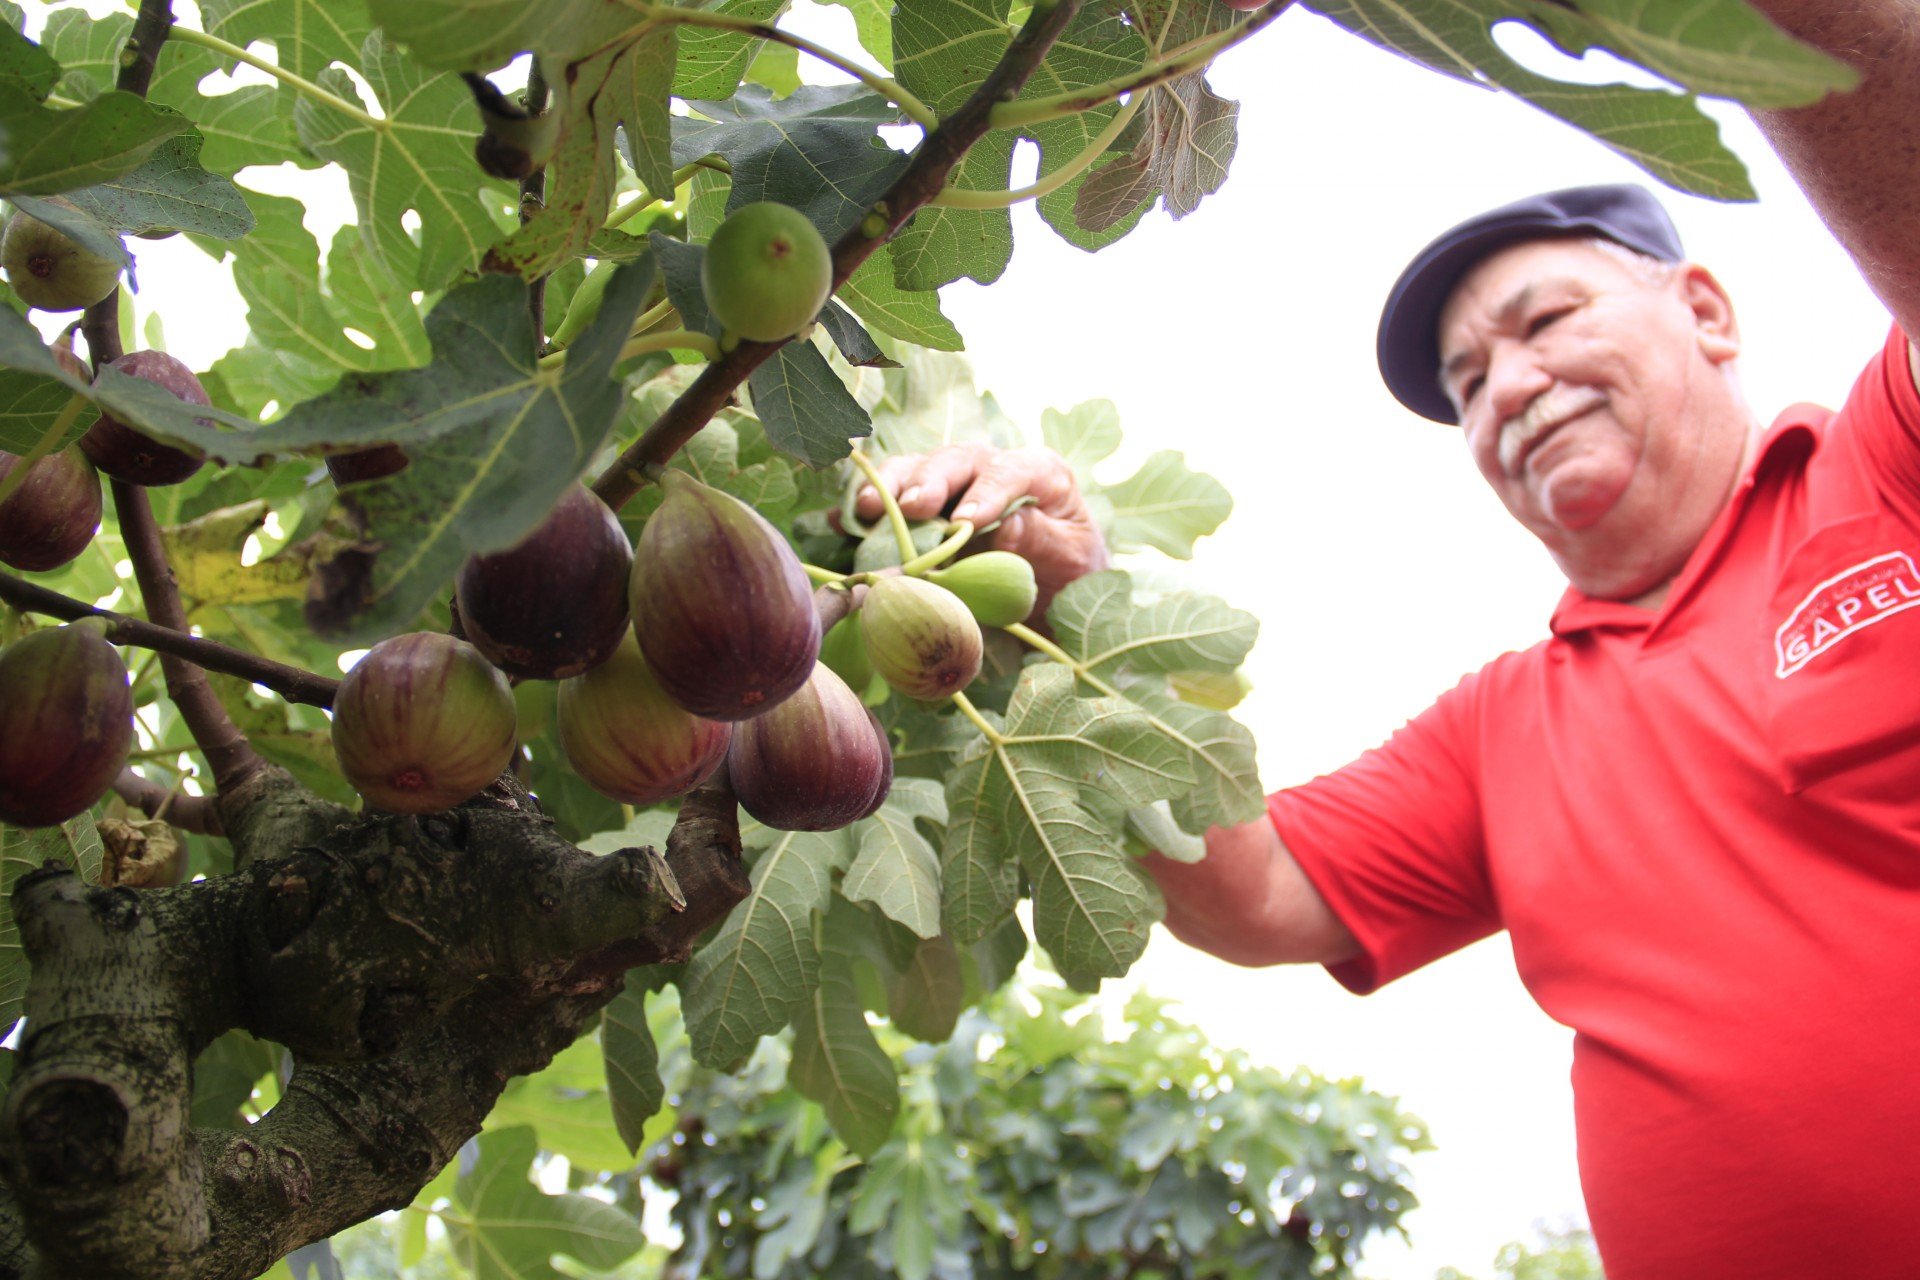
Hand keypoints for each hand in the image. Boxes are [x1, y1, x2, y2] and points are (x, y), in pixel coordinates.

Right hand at [854, 443, 1108, 619]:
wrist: (1054, 587)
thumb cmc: (1071, 568)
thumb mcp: (1073, 557)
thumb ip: (1044, 539)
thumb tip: (1006, 526)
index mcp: (1038, 472)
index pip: (1012, 470)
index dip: (987, 492)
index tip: (967, 521)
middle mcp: (992, 467)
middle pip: (957, 461)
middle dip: (931, 480)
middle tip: (912, 507)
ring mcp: (954, 484)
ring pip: (918, 469)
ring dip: (891, 487)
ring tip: (868, 509)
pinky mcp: (926, 507)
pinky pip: (892, 498)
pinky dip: (868, 507)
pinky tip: (843, 520)